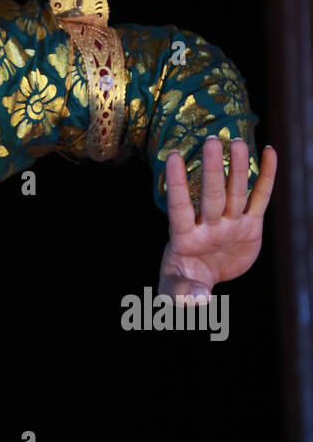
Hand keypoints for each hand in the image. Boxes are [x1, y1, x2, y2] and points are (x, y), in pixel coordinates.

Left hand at [157, 136, 276, 299]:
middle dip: (212, 170)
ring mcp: (229, 223)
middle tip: (212, 140)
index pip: (179, 207)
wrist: (202, 283)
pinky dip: (266, 177)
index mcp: (184, 238)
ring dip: (237, 168)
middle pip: (211, 195)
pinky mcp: (249, 226)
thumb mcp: (178, 293)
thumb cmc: (183, 284)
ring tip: (238, 142)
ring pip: (234, 192)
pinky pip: (259, 198)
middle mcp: (207, 225)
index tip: (173, 156)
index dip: (177, 183)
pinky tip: (270, 152)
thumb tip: (200, 301)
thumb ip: (186, 294)